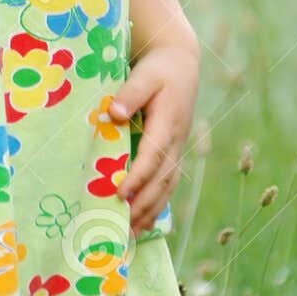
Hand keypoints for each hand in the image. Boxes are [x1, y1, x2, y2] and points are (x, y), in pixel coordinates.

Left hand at [109, 36, 199, 234]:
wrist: (181, 63)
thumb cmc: (159, 69)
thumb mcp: (145, 74)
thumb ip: (130, 93)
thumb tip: (115, 114)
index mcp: (168, 122)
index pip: (152, 156)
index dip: (137, 177)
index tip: (120, 194)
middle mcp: (176, 140)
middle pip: (161, 179)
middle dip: (144, 203)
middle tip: (123, 225)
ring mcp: (177, 148)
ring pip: (167, 186)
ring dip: (151, 210)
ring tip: (132, 232)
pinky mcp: (174, 152)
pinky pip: (169, 183)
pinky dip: (159, 204)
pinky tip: (145, 222)